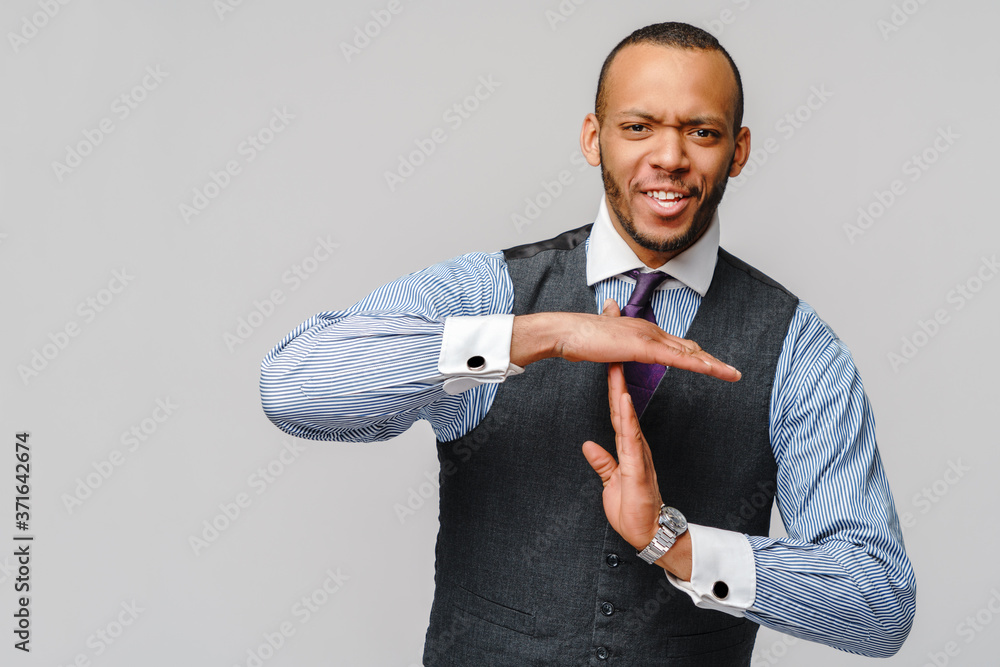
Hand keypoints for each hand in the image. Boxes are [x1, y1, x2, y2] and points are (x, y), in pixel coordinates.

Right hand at [510, 301, 740, 381]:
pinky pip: (677, 358)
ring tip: (732, 374)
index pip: (676, 344)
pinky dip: (698, 365)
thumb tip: (611, 315)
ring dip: (712, 364)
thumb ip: (612, 330)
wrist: (568, 332)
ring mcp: (649, 337)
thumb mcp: (603, 336)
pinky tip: (712, 371)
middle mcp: (651, 331)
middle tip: (732, 372)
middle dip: (711, 360)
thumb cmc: (580, 337)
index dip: (695, 354)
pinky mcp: (645, 347)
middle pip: (689, 348)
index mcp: (643, 330)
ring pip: (689, 353)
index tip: (710, 363)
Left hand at [581, 300, 692, 577]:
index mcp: (628, 442)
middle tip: (613, 344)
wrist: (647, 535)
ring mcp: (638, 452)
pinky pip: (631, 438)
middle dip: (617, 372)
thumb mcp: (610, 481)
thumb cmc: (632, 510)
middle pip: (623, 400)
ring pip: (628, 414)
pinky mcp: (638, 466)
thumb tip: (590, 445)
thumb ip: (602, 462)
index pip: (617, 405)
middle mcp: (634, 441)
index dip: (611, 381)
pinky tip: (623, 400)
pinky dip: (627, 418)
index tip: (606, 356)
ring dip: (621, 387)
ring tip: (616, 361)